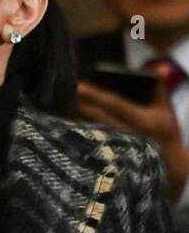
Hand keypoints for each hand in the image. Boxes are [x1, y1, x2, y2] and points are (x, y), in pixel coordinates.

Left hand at [76, 76, 188, 196]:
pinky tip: (66, 122)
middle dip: (80, 105)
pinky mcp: (108, 159)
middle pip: (97, 118)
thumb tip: (162, 67)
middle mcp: (130, 137)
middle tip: (64, 92)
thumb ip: (159, 87)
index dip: (97, 95)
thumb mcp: (165, 109)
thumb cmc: (163, 130)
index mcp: (145, 122)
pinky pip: (88, 143)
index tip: (79, 86)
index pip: (116, 105)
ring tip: (63, 105)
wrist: (168, 165)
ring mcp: (118, 150)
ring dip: (77, 119)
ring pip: (91, 131)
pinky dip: (78, 132)